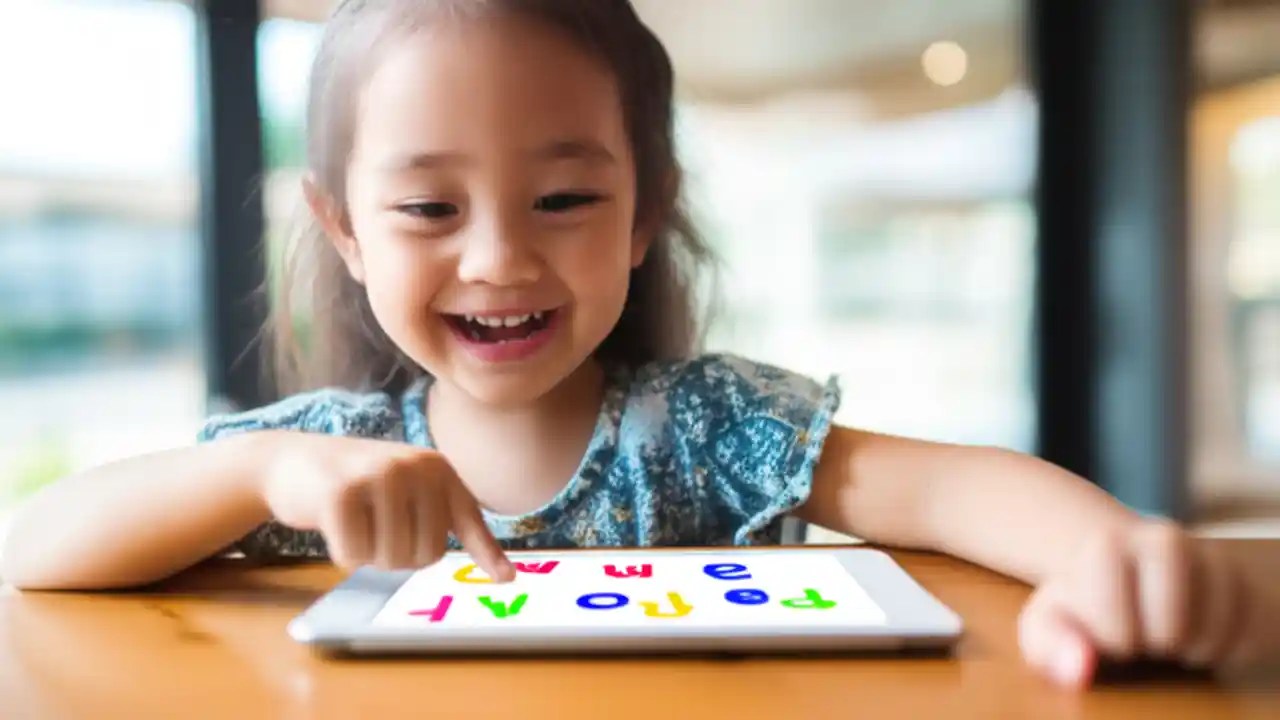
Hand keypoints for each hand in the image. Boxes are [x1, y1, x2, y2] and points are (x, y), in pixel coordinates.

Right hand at [258, 432, 513, 579]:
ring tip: (357, 522)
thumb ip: (448, 520)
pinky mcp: (340, 494)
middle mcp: (415, 467)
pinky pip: (354, 556)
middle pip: (425, 555)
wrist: (293, 460)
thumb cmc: (360, 484)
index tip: (507, 581)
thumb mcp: (410, 489)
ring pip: (391, 559)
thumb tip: (505, 573)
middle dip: (397, 556)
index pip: (468, 521)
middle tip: (376, 527)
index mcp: (438, 468)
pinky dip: (343, 553)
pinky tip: (334, 525)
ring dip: (370, 556)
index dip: (487, 554)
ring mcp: (378, 477)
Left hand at [1017, 519, 1276, 687]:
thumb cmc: (1080, 609)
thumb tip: (1080, 670)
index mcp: (1108, 546)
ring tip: (1170, 640)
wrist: (1114, 575)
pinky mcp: (1244, 579)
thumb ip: (1050, 647)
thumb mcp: (1047, 626)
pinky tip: (1201, 641)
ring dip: (1196, 649)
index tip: (1106, 631)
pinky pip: (1257, 628)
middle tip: (1143, 638)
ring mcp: (1209, 555)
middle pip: (1174, 624)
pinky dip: (1233, 648)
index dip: (1114, 640)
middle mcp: (1163, 538)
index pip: (1118, 621)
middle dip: (1156, 644)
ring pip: (1222, 626)